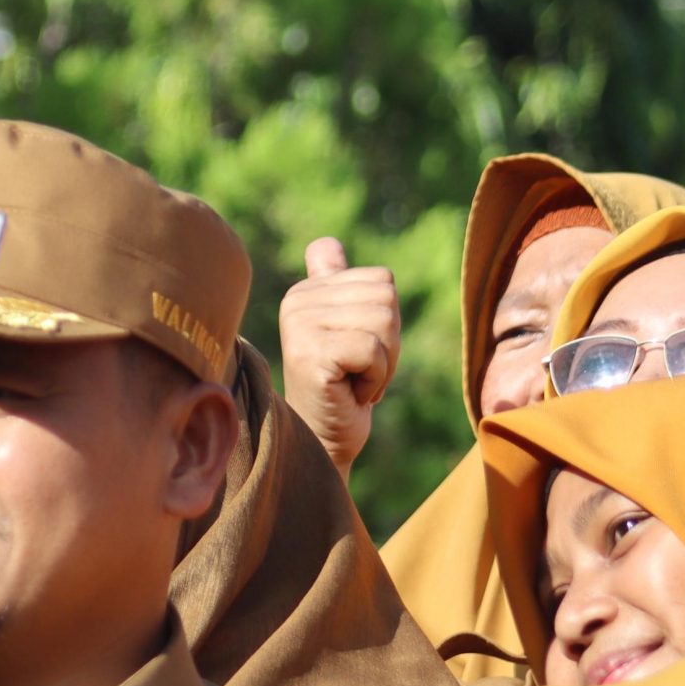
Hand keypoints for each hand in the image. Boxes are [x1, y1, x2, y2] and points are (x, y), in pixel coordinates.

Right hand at [280, 237, 400, 474]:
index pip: (382, 280)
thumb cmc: (340, 389)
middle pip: (386, 298)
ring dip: (383, 364)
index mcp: (305, 291)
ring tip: (353, 382)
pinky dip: (375, 379)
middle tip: (358, 372)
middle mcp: (296, 301)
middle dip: (388, 344)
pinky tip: (350, 393)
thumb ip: (332, 284)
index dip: (385, 322)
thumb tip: (323, 243)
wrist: (322, 442)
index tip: (356, 352)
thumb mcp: (342, 329)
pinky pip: (373, 350)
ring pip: (384, 322)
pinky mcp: (309, 354)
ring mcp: (299, 326)